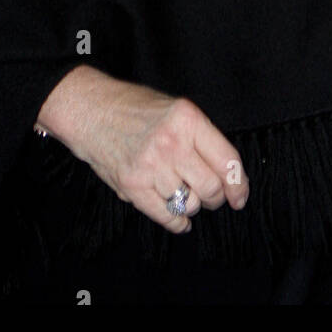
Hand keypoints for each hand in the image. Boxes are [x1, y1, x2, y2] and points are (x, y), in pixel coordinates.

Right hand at [36, 66, 247, 234]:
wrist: (92, 111)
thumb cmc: (136, 108)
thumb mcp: (176, 109)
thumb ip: (200, 137)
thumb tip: (228, 175)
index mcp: (188, 119)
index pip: (226, 159)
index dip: (238, 184)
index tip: (240, 196)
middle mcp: (172, 142)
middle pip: (210, 187)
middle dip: (215, 198)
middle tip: (210, 196)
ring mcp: (151, 165)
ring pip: (189, 204)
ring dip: (191, 205)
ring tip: (184, 195)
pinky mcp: (132, 185)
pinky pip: (165, 215)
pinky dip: (177, 223)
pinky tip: (179, 219)